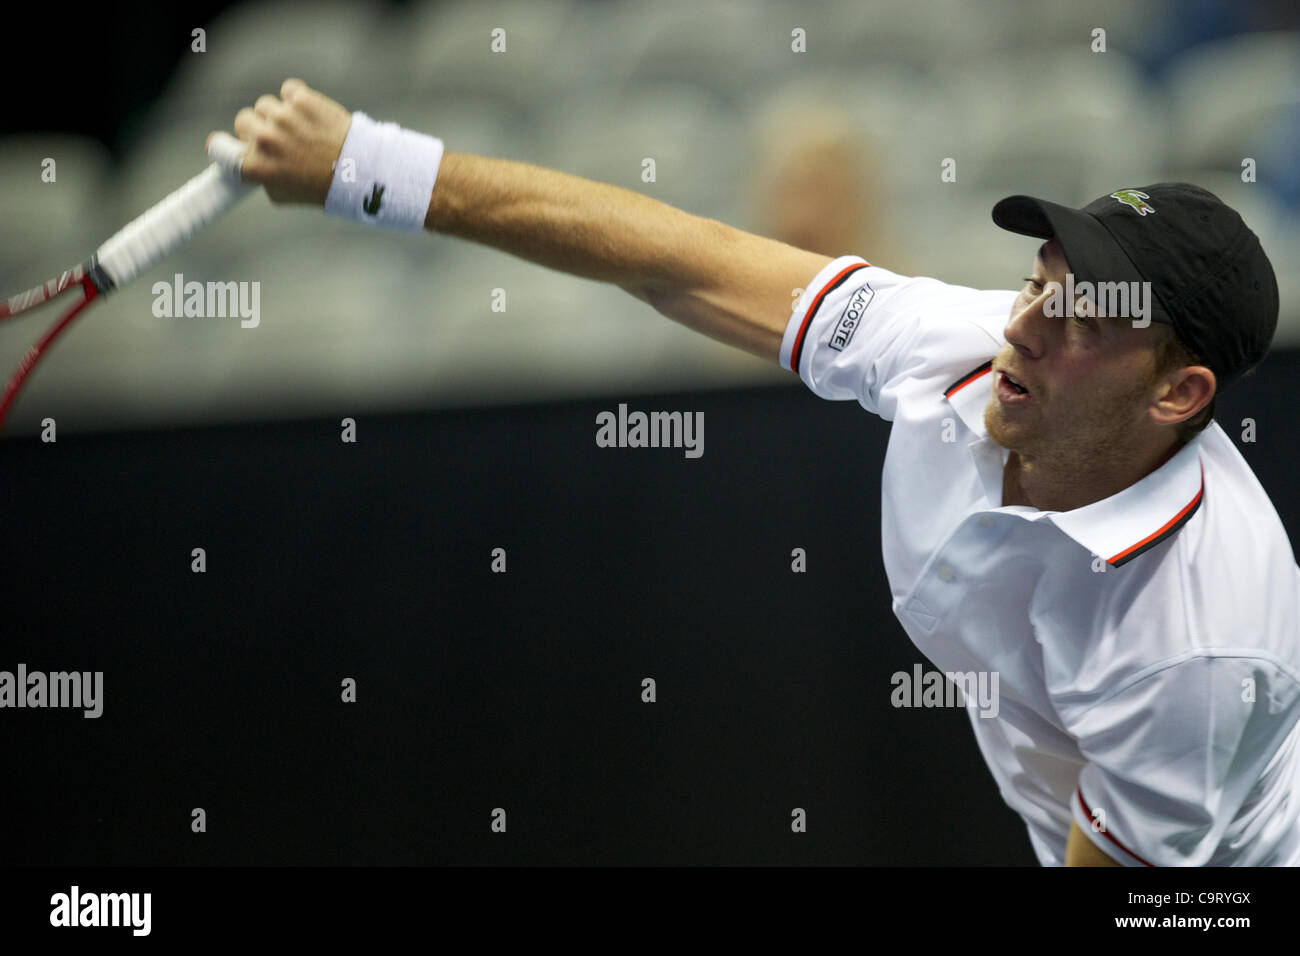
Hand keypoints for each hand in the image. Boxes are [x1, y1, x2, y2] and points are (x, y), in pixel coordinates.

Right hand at [208, 78, 351, 205]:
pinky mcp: (302, 100)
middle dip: (257, 128)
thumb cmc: (322, 187)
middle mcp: (266, 139)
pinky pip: (288, 91)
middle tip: (278, 139)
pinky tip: (310, 115)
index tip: (225, 144)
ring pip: (266, 104)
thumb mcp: (283, 194)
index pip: (218, 147)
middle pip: (243, 120)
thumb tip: (246, 160)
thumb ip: (260, 177)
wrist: (359, 172)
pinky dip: (297, 99)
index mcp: (257, 166)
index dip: (221, 144)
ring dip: (278, 114)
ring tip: (300, 129)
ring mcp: (283, 117)